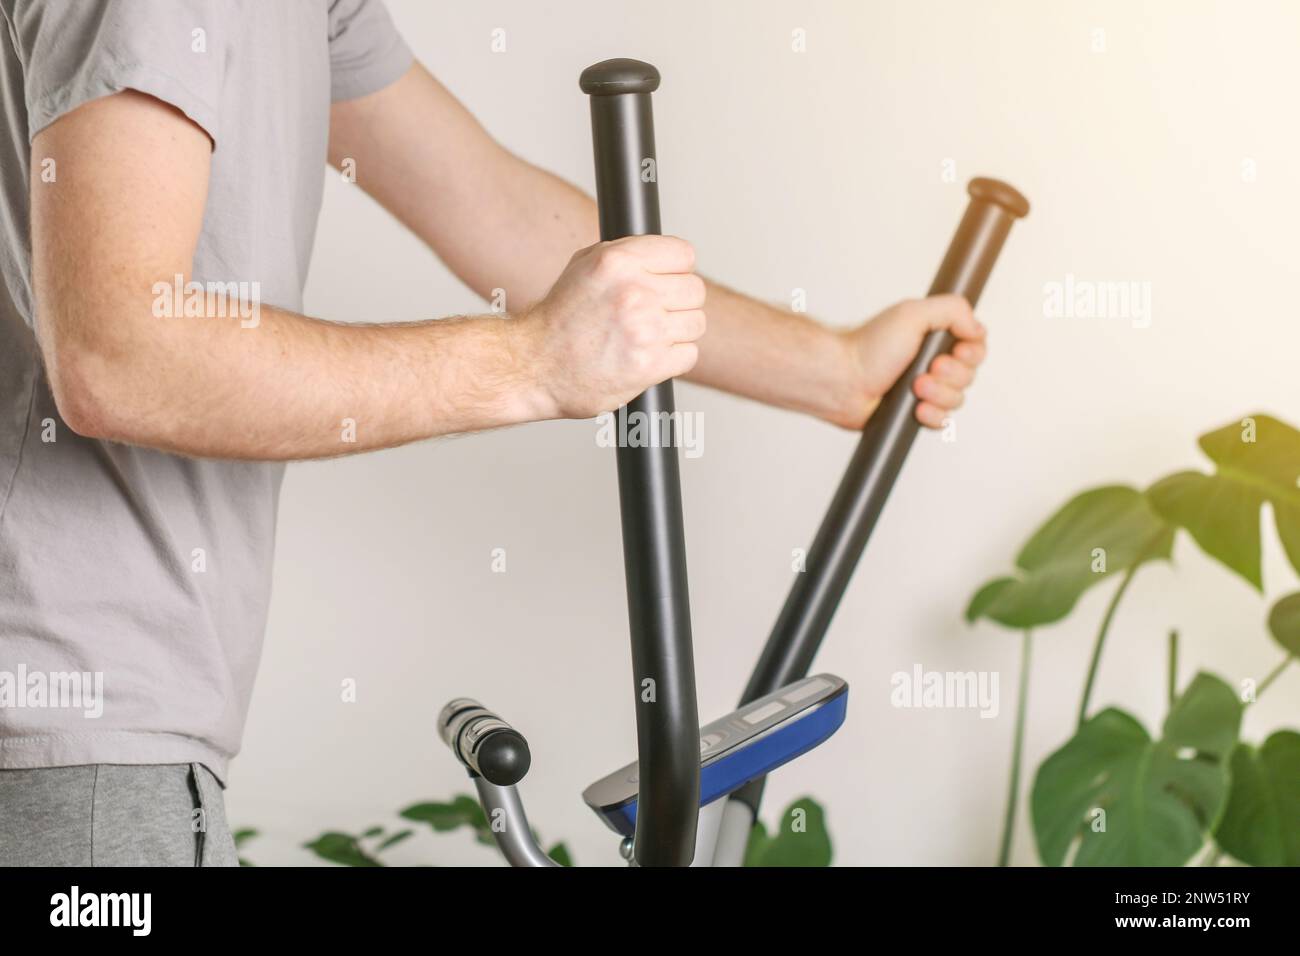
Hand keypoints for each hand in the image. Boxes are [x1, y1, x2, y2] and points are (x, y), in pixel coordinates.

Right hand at [519, 235, 706, 419]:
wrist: (535, 365)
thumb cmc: (559, 318)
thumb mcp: (584, 265)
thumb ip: (626, 253)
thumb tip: (664, 253)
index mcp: (619, 261)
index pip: (684, 254)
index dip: (677, 269)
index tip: (668, 280)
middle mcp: (634, 292)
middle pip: (695, 290)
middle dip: (679, 302)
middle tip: (657, 312)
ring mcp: (645, 330)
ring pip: (696, 323)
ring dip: (678, 331)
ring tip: (650, 336)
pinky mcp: (650, 365)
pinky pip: (688, 354)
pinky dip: (674, 358)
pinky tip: (649, 355)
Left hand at [837, 294, 986, 429]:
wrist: (843, 379)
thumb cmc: (869, 346)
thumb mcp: (913, 313)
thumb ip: (953, 310)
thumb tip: (976, 327)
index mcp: (934, 337)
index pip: (975, 346)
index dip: (971, 352)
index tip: (957, 351)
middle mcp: (932, 362)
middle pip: (969, 375)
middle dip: (951, 374)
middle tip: (928, 368)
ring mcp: (925, 389)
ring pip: (957, 400)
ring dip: (939, 394)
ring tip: (915, 387)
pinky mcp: (915, 412)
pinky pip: (942, 421)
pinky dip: (933, 415)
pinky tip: (917, 408)